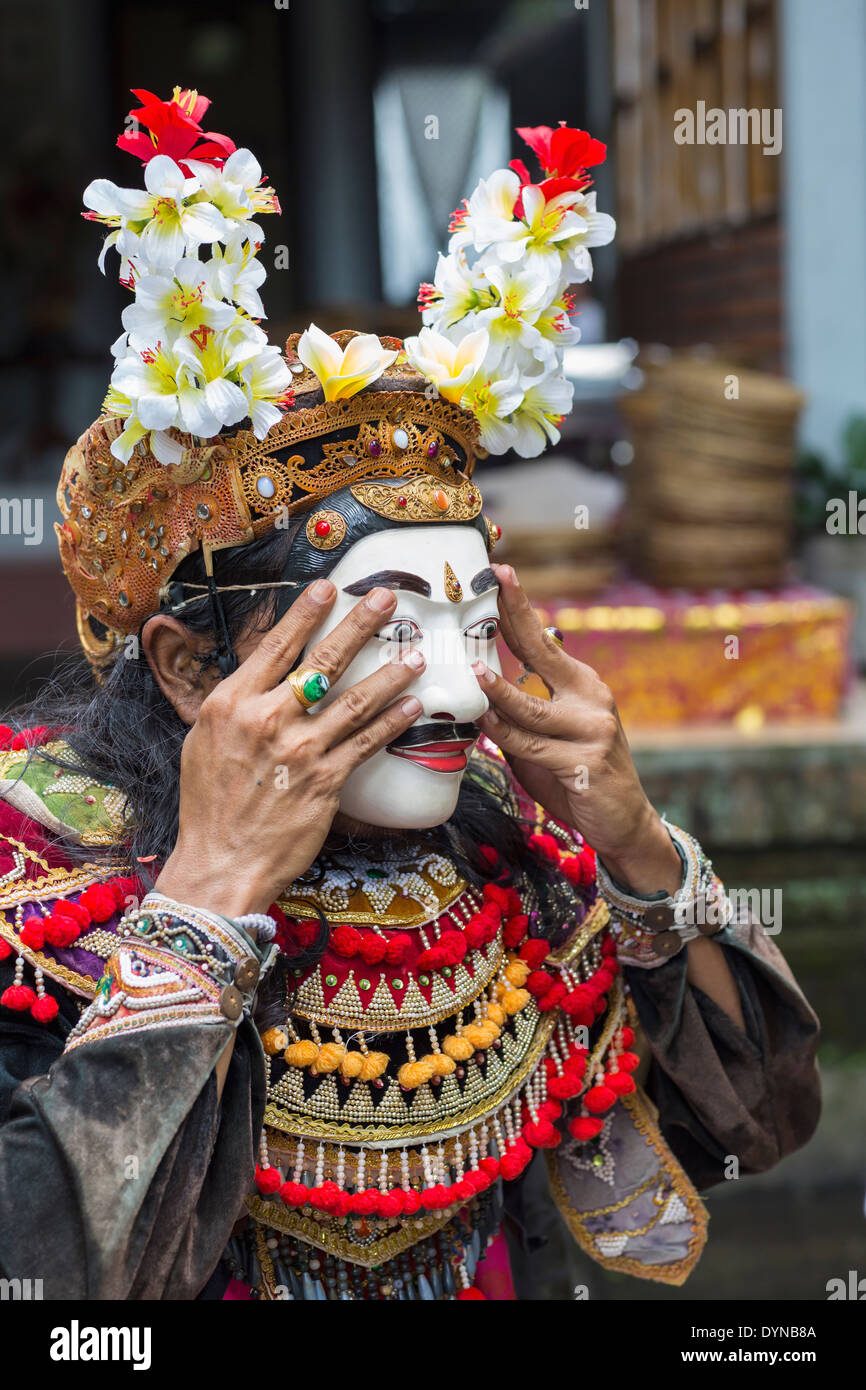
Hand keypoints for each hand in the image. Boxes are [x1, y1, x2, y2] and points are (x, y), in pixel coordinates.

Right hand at [155, 578, 423, 916]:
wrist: (220, 862)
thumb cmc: (208, 804)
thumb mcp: (205, 741)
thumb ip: (237, 705)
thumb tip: (265, 673)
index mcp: (231, 704)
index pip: (275, 647)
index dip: (305, 614)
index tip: (329, 588)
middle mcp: (266, 720)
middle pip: (322, 662)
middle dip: (358, 624)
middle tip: (387, 598)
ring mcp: (299, 751)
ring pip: (355, 701)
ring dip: (390, 674)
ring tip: (416, 653)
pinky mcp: (326, 782)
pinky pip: (367, 743)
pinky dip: (393, 721)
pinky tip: (413, 705)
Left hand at [473, 564, 681, 896]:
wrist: (623, 822)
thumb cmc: (576, 775)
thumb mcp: (548, 736)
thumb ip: (521, 711)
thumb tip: (479, 684)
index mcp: (581, 685)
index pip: (543, 640)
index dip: (520, 608)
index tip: (500, 575)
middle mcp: (591, 698)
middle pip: (544, 652)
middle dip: (515, 616)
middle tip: (494, 584)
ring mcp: (592, 729)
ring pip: (531, 709)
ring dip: (498, 692)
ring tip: (473, 672)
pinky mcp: (585, 763)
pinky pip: (534, 746)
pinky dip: (506, 736)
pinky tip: (486, 725)